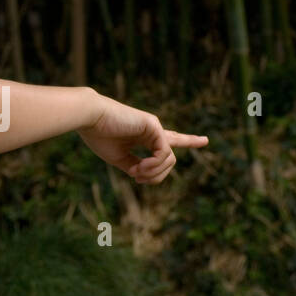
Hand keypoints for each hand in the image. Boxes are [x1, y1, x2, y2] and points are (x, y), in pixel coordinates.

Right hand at [77, 92, 207, 183]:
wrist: (89, 118)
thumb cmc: (99, 136)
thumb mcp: (119, 158)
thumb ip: (135, 166)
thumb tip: (147, 176)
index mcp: (144, 136)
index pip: (170, 140)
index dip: (188, 141)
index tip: (205, 140)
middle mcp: (152, 130)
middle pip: (170, 158)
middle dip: (158, 175)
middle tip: (137, 177)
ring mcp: (154, 127)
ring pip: (169, 159)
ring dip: (154, 173)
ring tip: (136, 172)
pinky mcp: (154, 125)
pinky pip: (165, 153)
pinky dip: (154, 165)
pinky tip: (138, 167)